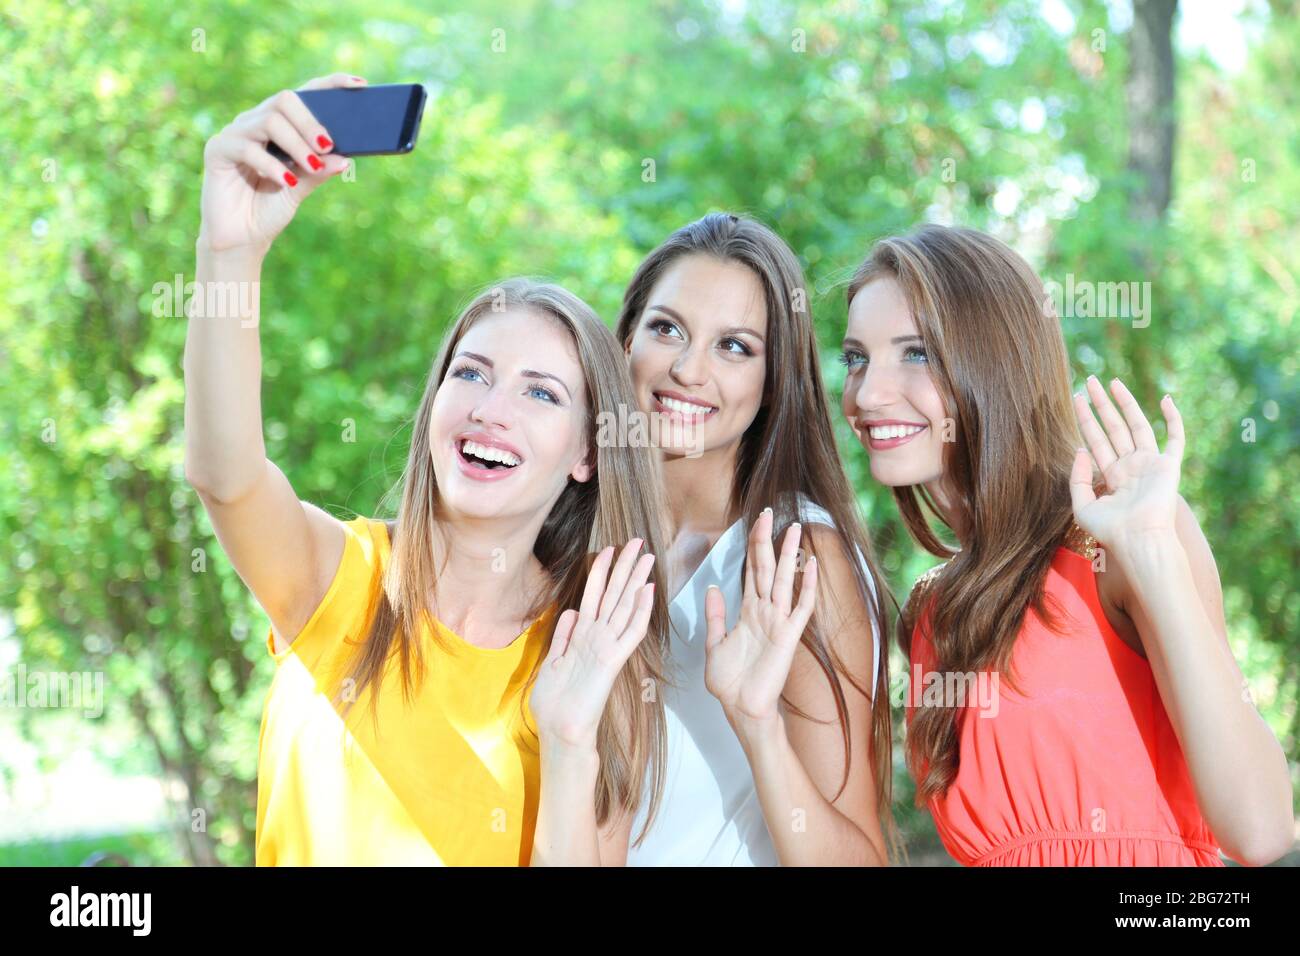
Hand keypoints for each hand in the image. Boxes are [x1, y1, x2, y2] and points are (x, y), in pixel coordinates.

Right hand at [198, 73, 362, 253]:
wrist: (242, 238)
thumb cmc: (270, 208)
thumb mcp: (301, 189)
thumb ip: (318, 172)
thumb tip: (346, 158)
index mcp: (280, 126)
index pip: (304, 95)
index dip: (330, 84)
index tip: (360, 86)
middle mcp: (256, 123)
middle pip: (285, 99)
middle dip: (311, 122)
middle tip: (327, 145)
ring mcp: (236, 134)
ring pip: (269, 120)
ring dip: (296, 144)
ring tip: (311, 165)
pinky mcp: (218, 150)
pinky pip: (247, 148)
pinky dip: (272, 165)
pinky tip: (287, 181)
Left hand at [529, 539, 655, 751]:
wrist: (563, 731)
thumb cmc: (556, 703)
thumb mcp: (552, 663)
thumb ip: (562, 636)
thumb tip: (570, 611)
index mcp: (582, 636)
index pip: (596, 596)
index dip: (601, 572)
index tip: (609, 549)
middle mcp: (598, 637)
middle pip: (615, 595)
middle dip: (625, 567)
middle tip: (638, 542)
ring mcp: (607, 647)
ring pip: (625, 606)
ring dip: (635, 580)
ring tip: (646, 556)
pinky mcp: (613, 660)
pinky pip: (631, 631)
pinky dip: (641, 611)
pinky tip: (649, 591)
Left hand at [703, 508, 817, 727]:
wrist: (741, 708)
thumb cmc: (729, 681)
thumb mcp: (714, 643)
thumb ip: (716, 615)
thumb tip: (712, 588)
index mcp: (748, 612)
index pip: (751, 571)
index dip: (753, 547)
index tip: (755, 522)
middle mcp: (765, 612)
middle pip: (767, 568)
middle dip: (767, 540)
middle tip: (769, 512)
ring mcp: (778, 622)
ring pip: (785, 581)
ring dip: (790, 555)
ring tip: (795, 529)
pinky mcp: (788, 636)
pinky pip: (800, 607)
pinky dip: (806, 587)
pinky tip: (811, 566)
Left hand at [1070, 375, 1184, 547]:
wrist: (1138, 540)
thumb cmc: (1111, 530)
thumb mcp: (1083, 506)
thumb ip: (1078, 478)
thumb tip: (1080, 450)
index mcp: (1112, 476)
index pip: (1096, 440)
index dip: (1086, 420)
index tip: (1077, 399)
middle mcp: (1131, 466)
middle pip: (1113, 427)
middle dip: (1101, 405)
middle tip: (1089, 381)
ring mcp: (1150, 464)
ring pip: (1137, 425)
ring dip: (1125, 403)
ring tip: (1111, 382)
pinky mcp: (1169, 465)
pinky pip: (1175, 437)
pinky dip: (1173, 418)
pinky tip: (1166, 399)